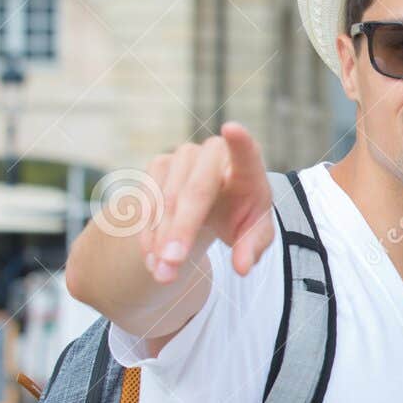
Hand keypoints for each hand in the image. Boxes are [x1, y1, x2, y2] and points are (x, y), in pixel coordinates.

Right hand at [141, 122, 274, 283]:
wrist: (217, 204)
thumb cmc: (242, 216)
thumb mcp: (254, 235)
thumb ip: (252, 249)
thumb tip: (243, 268)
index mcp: (247, 167)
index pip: (246, 152)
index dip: (240, 142)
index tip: (232, 129)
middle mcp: (213, 154)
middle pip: (196, 190)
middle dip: (181, 230)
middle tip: (173, 263)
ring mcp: (183, 156)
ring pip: (166, 199)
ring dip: (161, 238)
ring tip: (162, 273)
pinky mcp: (159, 164)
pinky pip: (148, 199)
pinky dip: (149, 231)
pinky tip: (151, 258)